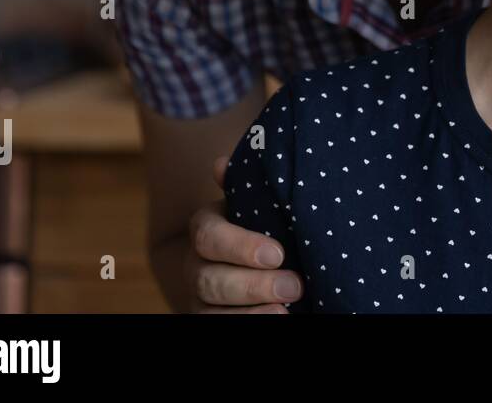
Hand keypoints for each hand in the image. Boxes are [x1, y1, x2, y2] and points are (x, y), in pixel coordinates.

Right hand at [183, 156, 302, 312]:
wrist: (260, 262)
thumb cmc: (264, 224)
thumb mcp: (257, 203)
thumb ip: (244, 185)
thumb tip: (220, 163)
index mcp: (205, 229)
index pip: (209, 237)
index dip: (241, 246)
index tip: (277, 254)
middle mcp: (196, 266)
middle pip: (211, 280)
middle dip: (253, 286)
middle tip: (294, 286)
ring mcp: (201, 300)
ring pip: (212, 312)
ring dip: (251, 313)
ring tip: (286, 311)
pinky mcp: (211, 319)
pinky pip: (222, 327)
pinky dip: (249, 324)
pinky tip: (279, 319)